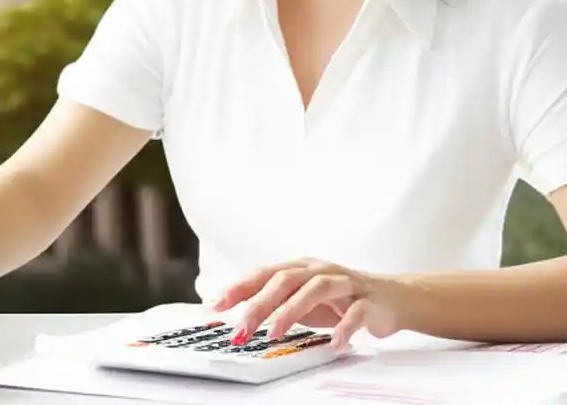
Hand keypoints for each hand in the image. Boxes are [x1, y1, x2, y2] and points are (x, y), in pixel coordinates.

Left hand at [212, 257, 407, 349]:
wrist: (393, 298)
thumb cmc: (339, 299)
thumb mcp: (301, 298)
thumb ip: (273, 302)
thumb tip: (234, 312)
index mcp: (300, 267)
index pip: (263, 273)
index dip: (238, 287)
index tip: (215, 304)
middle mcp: (320, 270)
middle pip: (285, 279)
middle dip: (260, 303)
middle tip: (241, 328)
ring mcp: (346, 283)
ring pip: (316, 289)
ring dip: (292, 311)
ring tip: (273, 333)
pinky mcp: (369, 302)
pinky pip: (356, 313)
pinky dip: (343, 327)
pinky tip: (333, 342)